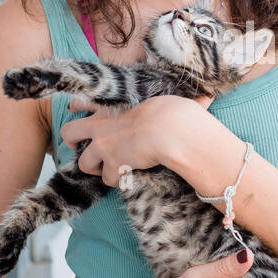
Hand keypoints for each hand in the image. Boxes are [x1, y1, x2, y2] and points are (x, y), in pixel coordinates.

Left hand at [60, 93, 211, 184]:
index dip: (78, 110)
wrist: (170, 129)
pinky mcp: (110, 165)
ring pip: (83, 163)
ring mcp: (102, 146)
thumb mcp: (169, 98)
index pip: (79, 102)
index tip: (81, 114)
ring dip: (96, 167)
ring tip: (111, 168)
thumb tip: (209, 97)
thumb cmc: (175, 110)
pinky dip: (116, 179)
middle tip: (85, 149)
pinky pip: (107, 179)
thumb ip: (177, 100)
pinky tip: (129, 175)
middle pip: (68, 133)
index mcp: (110, 103)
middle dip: (72, 143)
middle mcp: (100, 124)